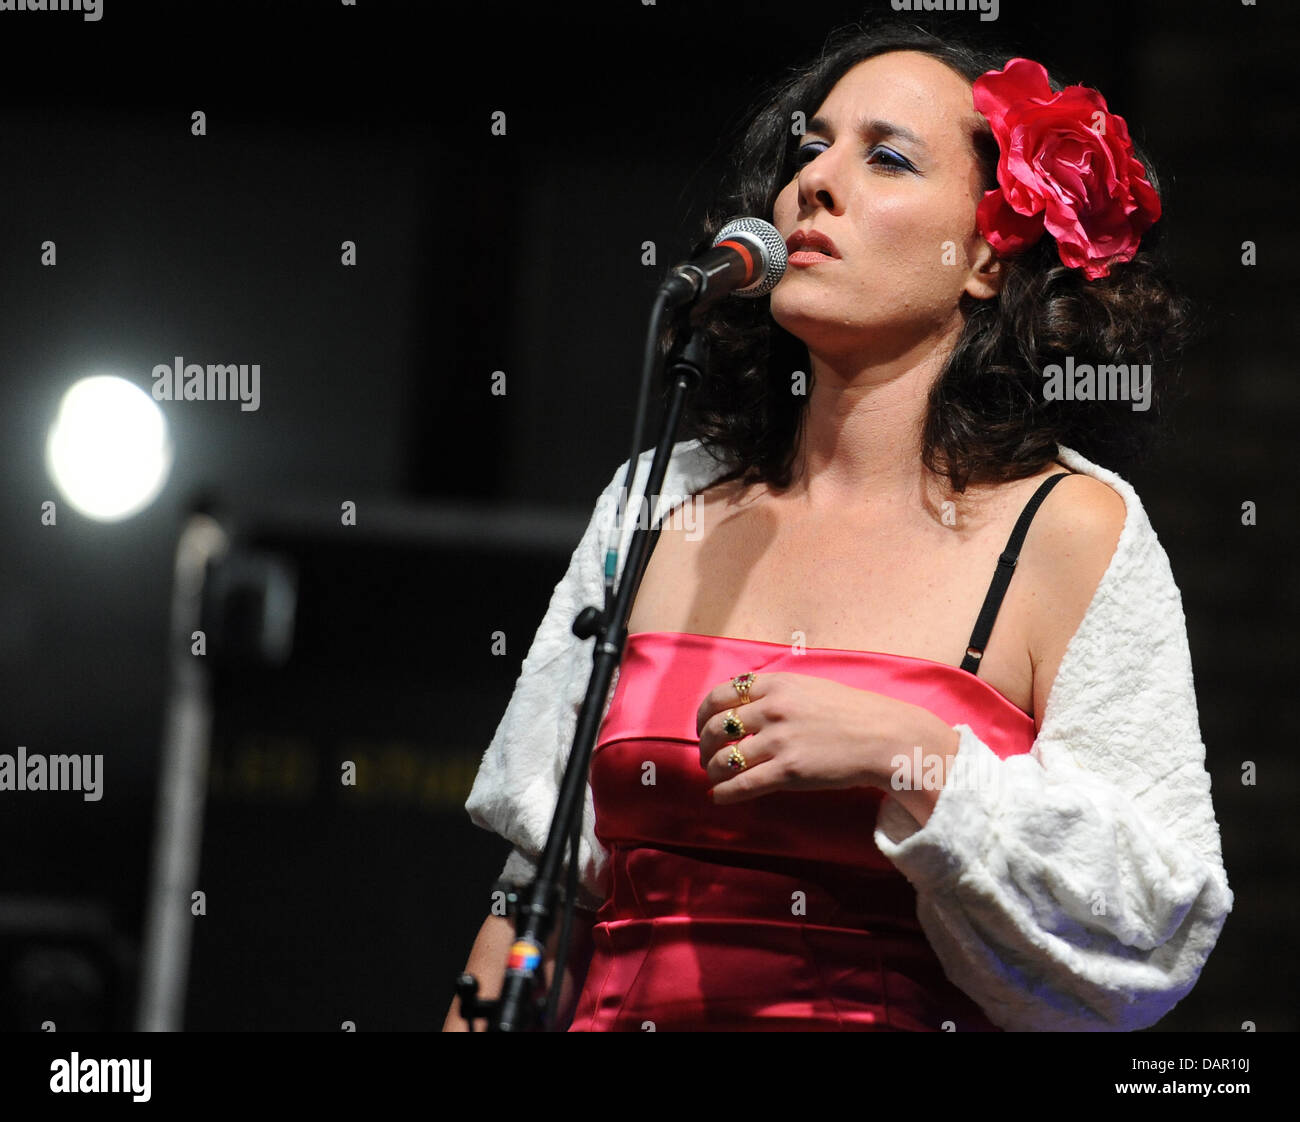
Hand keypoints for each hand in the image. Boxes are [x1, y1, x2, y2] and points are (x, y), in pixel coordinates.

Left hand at [694, 671, 959, 806]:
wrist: (886, 738)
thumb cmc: (852, 713)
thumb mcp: (810, 687)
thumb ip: (777, 693)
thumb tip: (746, 705)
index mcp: (777, 685)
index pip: (721, 695)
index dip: (704, 714)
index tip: (703, 727)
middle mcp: (773, 709)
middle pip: (717, 728)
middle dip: (705, 745)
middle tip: (707, 756)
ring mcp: (779, 740)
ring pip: (725, 759)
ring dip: (713, 771)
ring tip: (715, 777)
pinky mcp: (789, 771)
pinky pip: (741, 785)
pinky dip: (723, 793)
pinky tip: (719, 797)